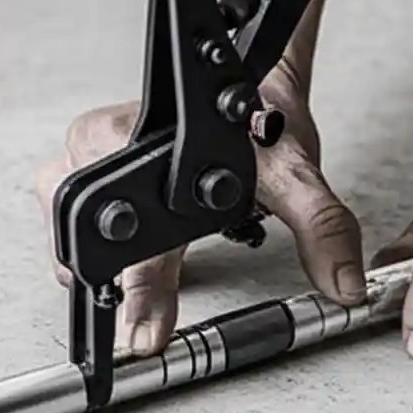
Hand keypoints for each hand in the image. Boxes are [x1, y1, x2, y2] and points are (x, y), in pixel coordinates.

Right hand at [35, 65, 365, 354]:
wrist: (252, 77)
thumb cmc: (262, 120)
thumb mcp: (295, 173)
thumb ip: (322, 227)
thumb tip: (341, 280)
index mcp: (146, 148)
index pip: (138, 241)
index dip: (144, 294)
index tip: (144, 335)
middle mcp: (100, 145)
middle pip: (91, 247)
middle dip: (124, 283)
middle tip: (155, 306)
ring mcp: (79, 153)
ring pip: (72, 238)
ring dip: (111, 264)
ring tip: (152, 268)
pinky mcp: (75, 161)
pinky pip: (72, 222)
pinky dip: (103, 245)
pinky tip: (138, 246)